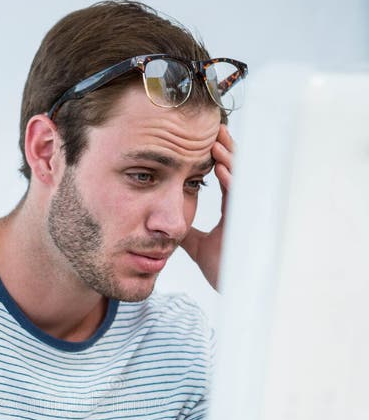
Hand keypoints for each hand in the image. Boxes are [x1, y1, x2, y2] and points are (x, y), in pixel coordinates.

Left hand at [180, 124, 233, 290]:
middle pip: (238, 170)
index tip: (205, 142)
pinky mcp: (250, 223)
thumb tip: (169, 225)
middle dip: (227, 149)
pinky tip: (218, 167)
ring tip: (214, 141)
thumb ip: (187, 233)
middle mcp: (245, 208)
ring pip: (242, 178)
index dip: (217, 159)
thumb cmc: (224, 269)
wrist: (238, 291)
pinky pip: (240, 196)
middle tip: (214, 129)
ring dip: (229, 158)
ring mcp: (249, 214)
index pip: (226, 177)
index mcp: (234, 211)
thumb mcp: (199, 247)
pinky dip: (230, 180)